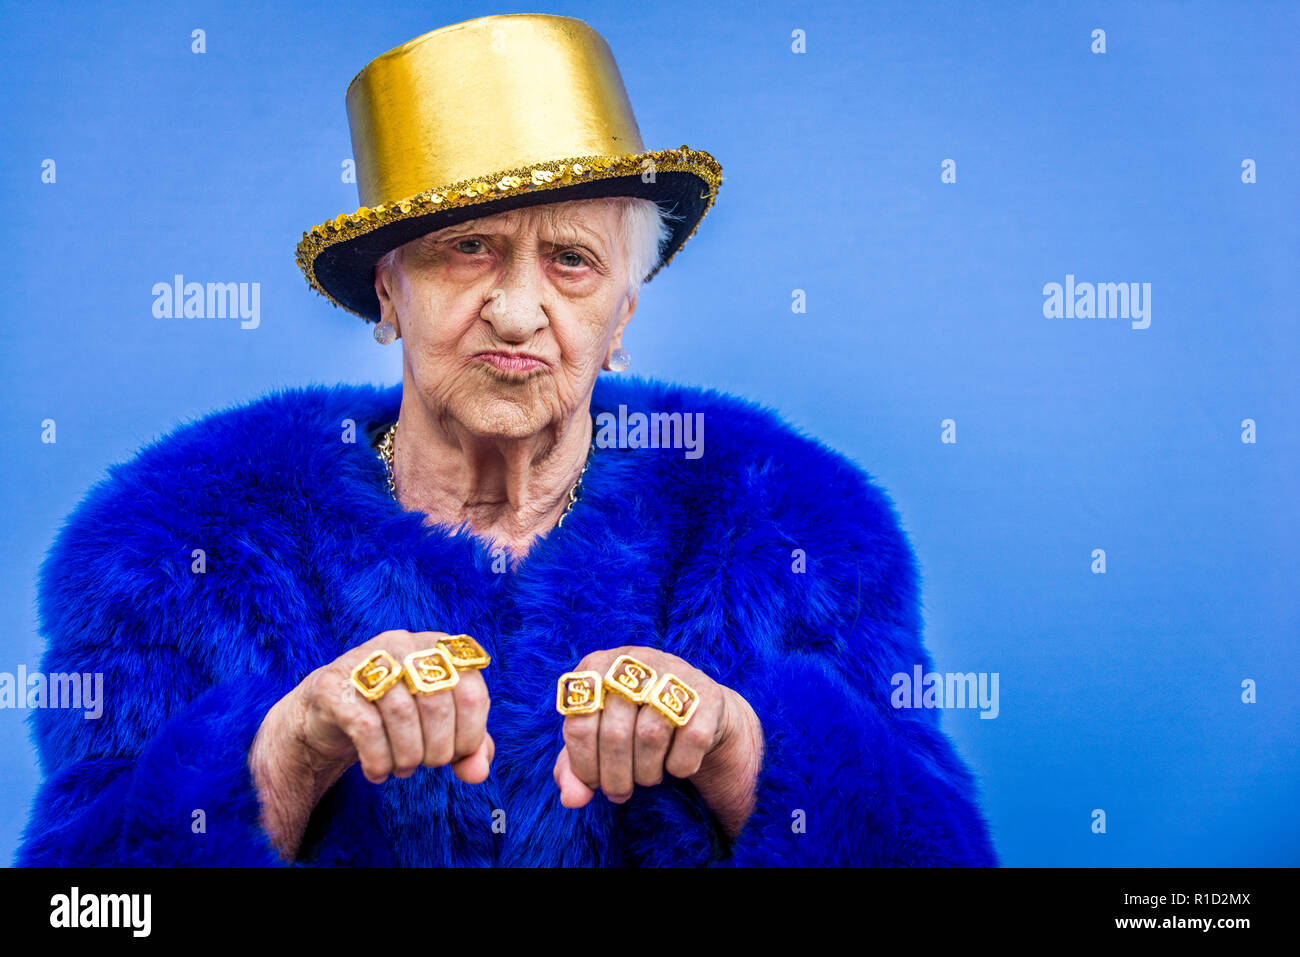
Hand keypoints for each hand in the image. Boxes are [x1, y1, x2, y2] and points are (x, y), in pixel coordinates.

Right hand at [251, 629, 493, 858]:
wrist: (331, 714)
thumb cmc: (397, 719)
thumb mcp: (440, 729)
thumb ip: (469, 748)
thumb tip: (478, 773)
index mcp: (438, 648)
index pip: (471, 692)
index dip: (470, 734)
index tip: (456, 755)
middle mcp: (404, 644)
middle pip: (437, 703)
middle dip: (437, 750)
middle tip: (427, 765)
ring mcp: (366, 660)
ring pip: (401, 713)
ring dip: (408, 756)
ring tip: (403, 769)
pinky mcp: (334, 685)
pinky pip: (366, 726)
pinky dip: (378, 759)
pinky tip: (378, 773)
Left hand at [552, 646, 762, 836]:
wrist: (691, 709)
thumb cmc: (632, 723)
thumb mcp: (596, 739)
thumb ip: (574, 768)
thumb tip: (571, 798)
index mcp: (597, 666)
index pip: (579, 726)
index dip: (584, 766)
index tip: (594, 783)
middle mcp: (635, 662)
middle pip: (614, 734)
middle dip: (615, 777)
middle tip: (619, 793)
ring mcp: (674, 673)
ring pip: (650, 736)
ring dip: (646, 774)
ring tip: (647, 778)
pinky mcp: (707, 694)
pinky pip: (690, 741)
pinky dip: (680, 766)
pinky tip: (675, 766)